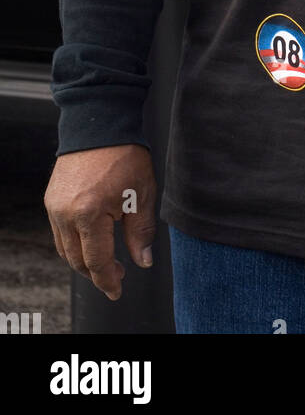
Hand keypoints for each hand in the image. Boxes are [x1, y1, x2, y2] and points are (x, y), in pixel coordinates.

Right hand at [44, 145, 156, 300]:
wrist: (100, 122)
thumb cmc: (125, 154)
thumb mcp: (142, 193)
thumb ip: (141, 231)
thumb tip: (143, 261)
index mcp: (90, 213)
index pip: (97, 261)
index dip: (108, 280)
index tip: (118, 291)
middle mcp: (66, 213)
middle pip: (78, 260)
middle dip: (97, 274)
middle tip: (117, 277)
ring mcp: (55, 207)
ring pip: (66, 249)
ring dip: (84, 261)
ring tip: (106, 261)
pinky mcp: (51, 200)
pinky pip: (60, 233)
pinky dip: (74, 243)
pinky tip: (92, 241)